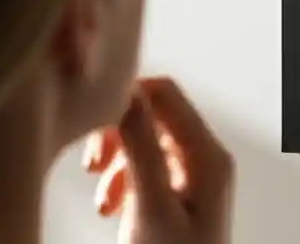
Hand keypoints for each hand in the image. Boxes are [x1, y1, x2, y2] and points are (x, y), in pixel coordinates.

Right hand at [82, 77, 234, 243]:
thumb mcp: (151, 206)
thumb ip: (140, 149)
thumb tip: (127, 95)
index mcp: (208, 156)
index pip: (167, 94)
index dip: (127, 96)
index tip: (92, 118)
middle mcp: (206, 159)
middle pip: (155, 115)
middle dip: (117, 133)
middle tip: (91, 163)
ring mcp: (195, 176)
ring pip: (147, 142)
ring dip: (117, 159)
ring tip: (100, 190)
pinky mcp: (180, 195)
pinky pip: (147, 167)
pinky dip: (123, 179)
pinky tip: (110, 205)